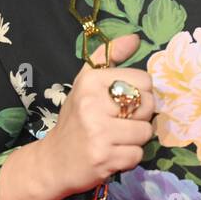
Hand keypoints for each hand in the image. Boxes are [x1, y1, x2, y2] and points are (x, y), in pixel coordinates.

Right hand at [35, 33, 155, 199]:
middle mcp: (92, 104)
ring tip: (116, 139)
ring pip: (145, 132)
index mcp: (91, 81)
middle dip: (140, 117)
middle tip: (120, 123)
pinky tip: (112, 153)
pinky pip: (137, 155)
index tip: (123, 102)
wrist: (52, 161)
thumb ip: (109, 56)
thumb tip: (135, 38)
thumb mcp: (86, 82)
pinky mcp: (103, 158)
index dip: (141, 93)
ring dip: (135, 139)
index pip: (144, 81)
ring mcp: (98, 132)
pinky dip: (129, 157)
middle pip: (148, 105)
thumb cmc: (75, 118)